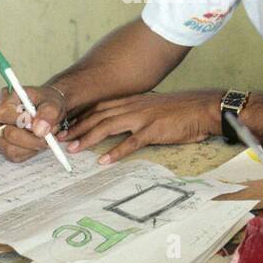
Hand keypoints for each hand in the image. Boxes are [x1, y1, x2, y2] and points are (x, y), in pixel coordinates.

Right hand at [0, 85, 68, 163]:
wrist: (48, 111)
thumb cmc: (47, 103)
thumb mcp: (53, 102)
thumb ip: (48, 113)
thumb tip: (39, 129)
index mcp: (5, 99)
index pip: (4, 113)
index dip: (22, 122)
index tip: (41, 126)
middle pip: (9, 134)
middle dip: (33, 138)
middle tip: (49, 135)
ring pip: (11, 148)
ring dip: (32, 146)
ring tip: (44, 136)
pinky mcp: (4, 146)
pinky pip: (15, 156)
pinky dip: (30, 151)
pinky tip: (36, 141)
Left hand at [60, 90, 221, 163]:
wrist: (203, 108)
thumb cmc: (181, 111)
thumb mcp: (153, 107)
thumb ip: (136, 114)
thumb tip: (122, 125)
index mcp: (133, 100)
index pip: (100, 107)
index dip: (81, 116)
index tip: (66, 126)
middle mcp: (134, 106)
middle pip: (98, 116)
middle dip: (76, 127)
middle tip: (59, 139)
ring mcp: (143, 117)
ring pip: (108, 126)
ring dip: (88, 138)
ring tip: (73, 149)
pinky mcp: (154, 130)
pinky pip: (131, 142)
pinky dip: (116, 151)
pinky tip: (104, 161)